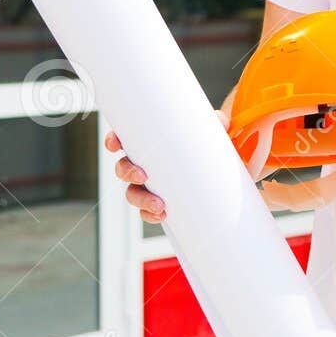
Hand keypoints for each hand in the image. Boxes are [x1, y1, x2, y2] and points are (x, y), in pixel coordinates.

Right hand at [105, 109, 232, 222]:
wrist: (219, 174)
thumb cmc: (205, 148)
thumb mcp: (210, 134)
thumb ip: (215, 124)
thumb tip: (222, 121)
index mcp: (148, 144)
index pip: (123, 140)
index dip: (113, 141)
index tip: (116, 143)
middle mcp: (143, 165)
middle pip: (122, 168)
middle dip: (127, 172)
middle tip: (143, 175)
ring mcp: (149, 186)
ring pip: (132, 193)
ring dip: (141, 199)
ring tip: (159, 205)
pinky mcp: (159, 202)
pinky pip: (147, 212)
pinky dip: (150, 214)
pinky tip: (162, 215)